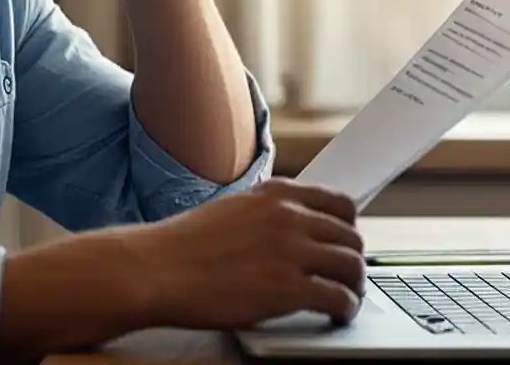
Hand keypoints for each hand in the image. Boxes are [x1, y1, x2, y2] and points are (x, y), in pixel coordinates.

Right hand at [130, 179, 365, 328]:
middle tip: (346, 278)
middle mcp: (289, 217)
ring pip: (351, 266)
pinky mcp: (288, 288)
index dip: (348, 228)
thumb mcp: (233, 209)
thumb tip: (295, 228)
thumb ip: (269, 213)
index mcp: (277, 194)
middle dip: (353, 260)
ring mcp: (290, 251)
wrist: (156, 268)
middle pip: (350, 237)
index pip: (340, 204)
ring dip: (354, 286)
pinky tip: (337, 315)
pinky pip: (338, 298)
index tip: (345, 244)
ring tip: (346, 299)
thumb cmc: (184, 245)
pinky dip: (345, 308)